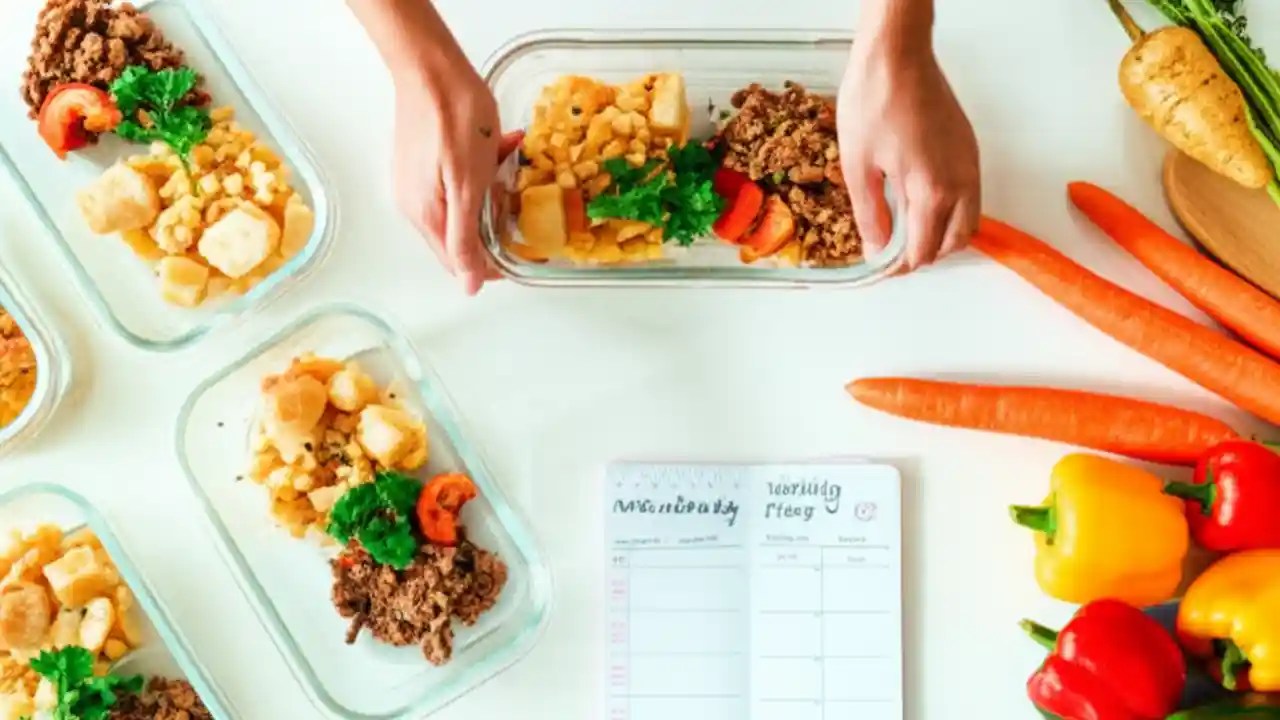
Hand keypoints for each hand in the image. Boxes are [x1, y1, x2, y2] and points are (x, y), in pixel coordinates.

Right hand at [392, 66, 519, 294]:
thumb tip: (468, 286)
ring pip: (463, 204)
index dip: (491, 264)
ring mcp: (416, 179)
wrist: (432, 67)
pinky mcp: (424, 158)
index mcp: (425, 215)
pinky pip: (459, 178)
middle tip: (516, 200)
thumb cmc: (453, 120)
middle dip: (492, 223)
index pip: (458, 262)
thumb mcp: (467, 186)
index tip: (521, 253)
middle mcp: (414, 203)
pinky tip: (498, 146)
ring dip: (489, 191)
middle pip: (461, 234)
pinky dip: (482, 168)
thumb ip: (465, 238)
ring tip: (506, 163)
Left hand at [838, 34, 979, 271]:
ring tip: (907, 231)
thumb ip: (870, 215)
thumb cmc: (874, 100)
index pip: (923, 250)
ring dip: (943, 235)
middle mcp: (961, 181)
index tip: (879, 267)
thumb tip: (876, 250)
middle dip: (926, 255)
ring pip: (969, 220)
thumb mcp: (857, 165)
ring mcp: (969, 162)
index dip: (899, 267)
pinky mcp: (969, 147)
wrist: (897, 54)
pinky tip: (921, 202)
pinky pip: (971, 194)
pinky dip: (952, 211)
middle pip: (955, 242)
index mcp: (932, 190)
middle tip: (894, 254)